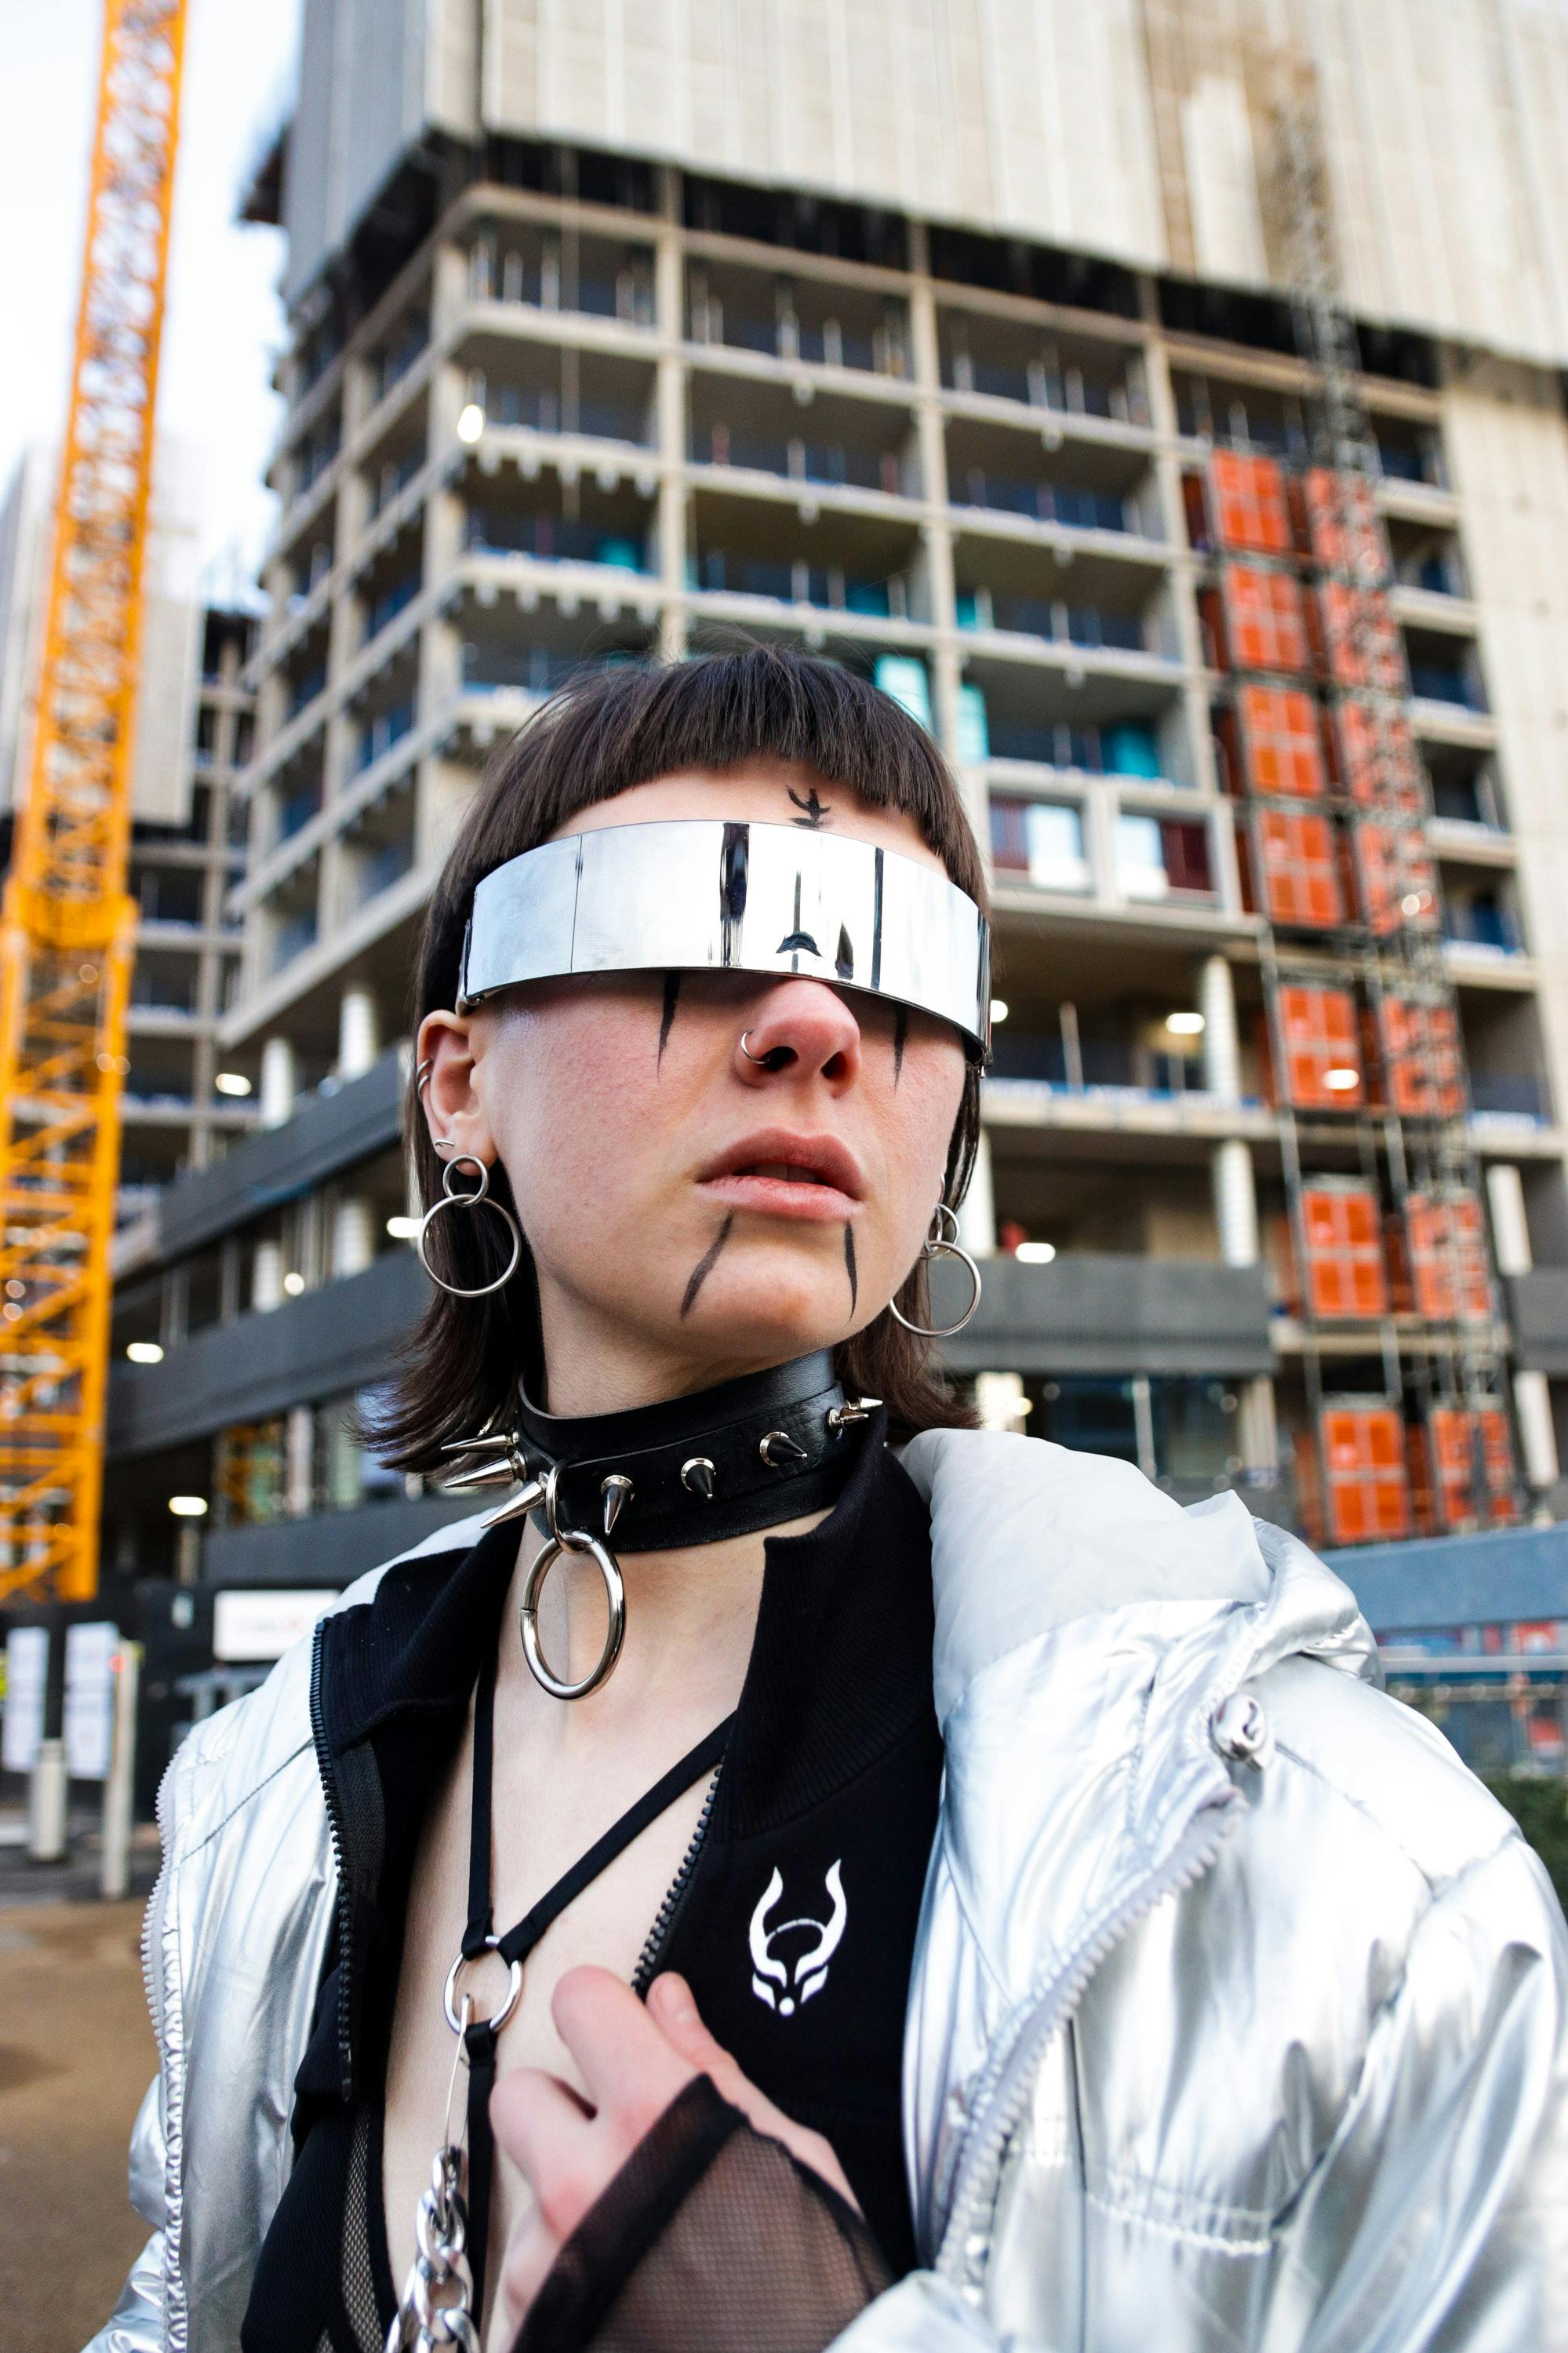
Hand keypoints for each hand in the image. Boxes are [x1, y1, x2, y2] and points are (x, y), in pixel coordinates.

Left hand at [491, 1966, 855, 2331]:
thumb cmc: (811, 2281)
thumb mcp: (788, 2153)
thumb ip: (712, 2070)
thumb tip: (665, 2000)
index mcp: (654, 2117)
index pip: (579, 2000)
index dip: (600, 2012)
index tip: (613, 2034)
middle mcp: (581, 2182)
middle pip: (517, 2095)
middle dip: (559, 2112)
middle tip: (614, 2148)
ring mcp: (546, 2264)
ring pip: (524, 2199)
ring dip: (564, 2214)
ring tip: (638, 2250)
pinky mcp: (528, 2329)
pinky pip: (522, 2282)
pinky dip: (561, 2286)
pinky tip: (623, 2298)